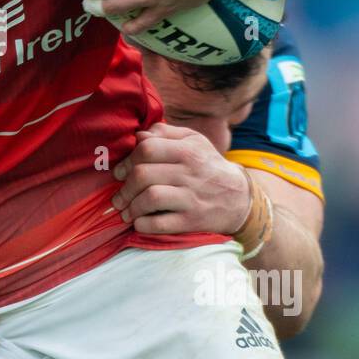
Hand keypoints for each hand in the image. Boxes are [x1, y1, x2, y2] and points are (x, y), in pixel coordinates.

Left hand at [110, 122, 251, 234]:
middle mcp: (189, 173)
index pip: (147, 149)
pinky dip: (143, 224)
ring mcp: (191, 198)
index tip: (119, 172)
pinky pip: (159, 224)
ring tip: (126, 211)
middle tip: (119, 196)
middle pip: (143, 175)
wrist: (240, 198)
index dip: (127, 161)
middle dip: (124, 187)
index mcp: (187, 150)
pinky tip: (139, 222)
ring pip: (149, 198)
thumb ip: (165, 133)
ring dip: (131, 207)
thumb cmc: (207, 166)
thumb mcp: (193, 141)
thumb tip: (138, 136)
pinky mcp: (192, 221)